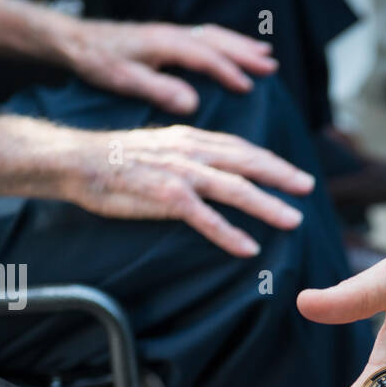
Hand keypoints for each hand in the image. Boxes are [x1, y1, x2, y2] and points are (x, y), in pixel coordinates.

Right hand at [62, 124, 314, 255]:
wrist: (77, 161)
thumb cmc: (116, 161)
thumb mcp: (161, 149)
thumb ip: (190, 156)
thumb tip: (213, 169)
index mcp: (191, 139)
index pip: (240, 148)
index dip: (271, 160)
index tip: (294, 173)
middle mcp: (190, 151)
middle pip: (247, 162)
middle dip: (281, 175)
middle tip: (309, 188)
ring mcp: (179, 173)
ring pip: (234, 189)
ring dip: (267, 205)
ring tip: (292, 219)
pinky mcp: (165, 196)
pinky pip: (205, 218)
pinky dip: (229, 233)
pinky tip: (248, 247)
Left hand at [64, 21, 278, 112]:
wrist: (73, 40)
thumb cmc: (96, 61)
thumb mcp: (123, 79)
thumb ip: (158, 90)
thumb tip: (192, 103)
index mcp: (164, 44)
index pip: (206, 56)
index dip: (228, 71)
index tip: (248, 88)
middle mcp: (170, 34)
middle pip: (217, 40)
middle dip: (245, 52)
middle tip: (271, 66)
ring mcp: (169, 34)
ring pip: (213, 36)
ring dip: (239, 45)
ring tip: (264, 55)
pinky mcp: (164, 38)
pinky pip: (204, 38)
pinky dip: (224, 44)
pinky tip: (230, 53)